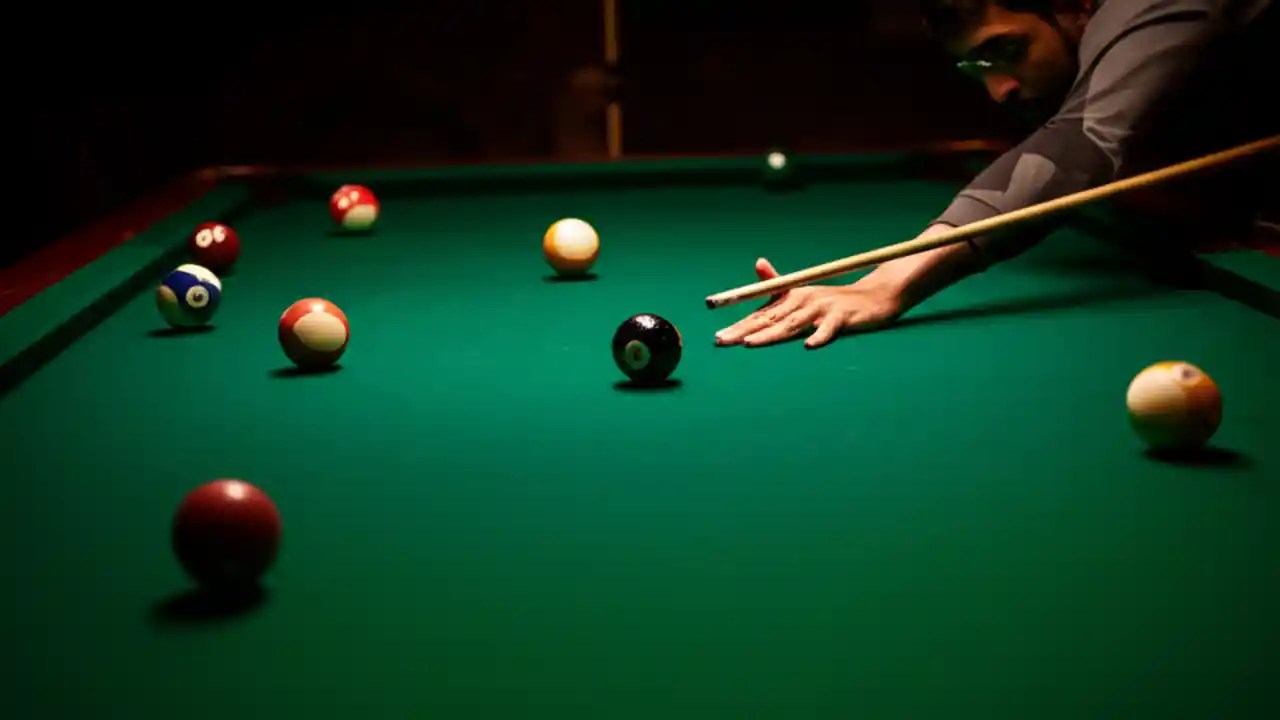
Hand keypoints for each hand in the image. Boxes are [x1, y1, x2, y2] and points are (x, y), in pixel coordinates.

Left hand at [713, 258, 901, 348]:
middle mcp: (803, 300)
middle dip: (744, 330)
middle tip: (722, 341)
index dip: (739, 324)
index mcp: (792, 297)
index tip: (718, 336)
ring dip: (771, 334)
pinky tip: (808, 346)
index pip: (761, 313)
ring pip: (792, 323)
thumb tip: (757, 262)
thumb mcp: (804, 292)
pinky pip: (830, 329)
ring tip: (750, 344)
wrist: (874, 296)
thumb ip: (778, 284)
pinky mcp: (843, 317)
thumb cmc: (834, 300)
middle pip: (770, 318)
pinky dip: (820, 336)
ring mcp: (822, 308)